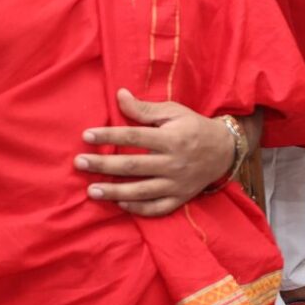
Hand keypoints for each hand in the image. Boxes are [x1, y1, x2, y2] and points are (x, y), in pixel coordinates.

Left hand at [77, 89, 235, 215]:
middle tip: (79, 163)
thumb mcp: (173, 112)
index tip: (86, 135)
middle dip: (103, 164)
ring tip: (91, 190)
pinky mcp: (181, 198)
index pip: (134, 136)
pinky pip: (158, 208)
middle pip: (133, 166)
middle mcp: (174, 163)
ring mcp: (177, 183)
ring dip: (115, 192)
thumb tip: (119, 95)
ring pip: (142, 191)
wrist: (225, 150)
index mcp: (171, 138)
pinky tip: (120, 204)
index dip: (109, 135)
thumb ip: (145, 108)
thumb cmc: (194, 127)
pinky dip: (139, 209)